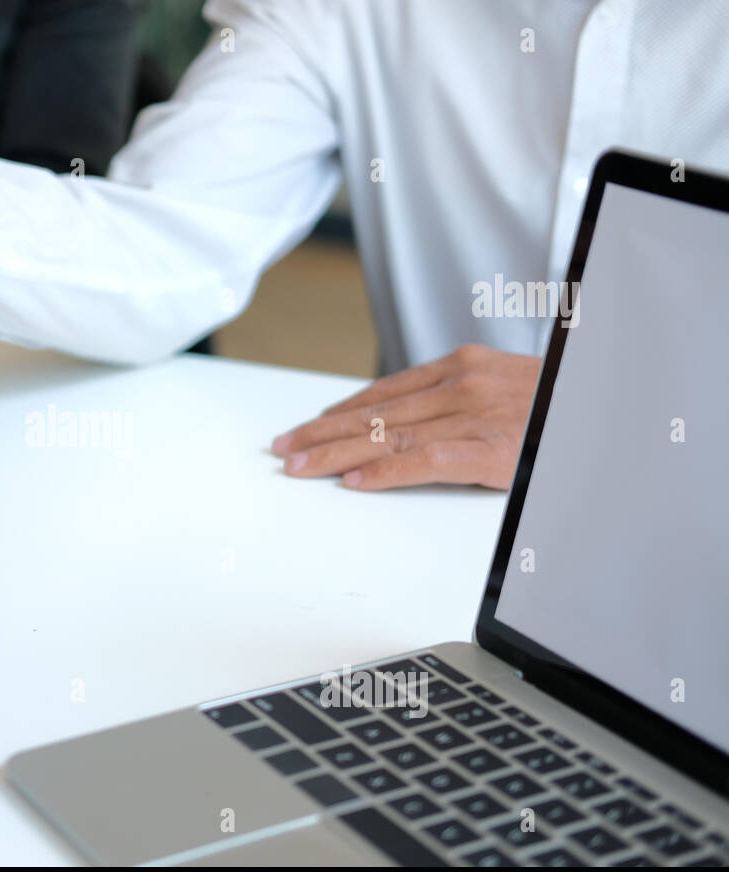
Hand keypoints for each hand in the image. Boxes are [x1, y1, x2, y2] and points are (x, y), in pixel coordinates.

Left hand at [271, 344, 540, 489]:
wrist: (610, 408)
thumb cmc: (558, 406)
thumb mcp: (504, 388)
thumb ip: (458, 400)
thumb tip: (412, 420)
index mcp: (463, 367)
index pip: (385, 392)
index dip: (340, 411)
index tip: (307, 426)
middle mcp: (461, 386)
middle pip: (375, 413)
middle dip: (322, 433)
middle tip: (284, 448)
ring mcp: (474, 416)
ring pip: (387, 436)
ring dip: (335, 453)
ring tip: (299, 466)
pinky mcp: (490, 449)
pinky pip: (425, 461)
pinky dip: (384, 472)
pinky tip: (353, 482)